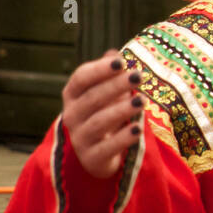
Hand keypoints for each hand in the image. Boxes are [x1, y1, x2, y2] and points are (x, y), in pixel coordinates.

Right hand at [61, 48, 143, 179]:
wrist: (97, 154)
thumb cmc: (103, 113)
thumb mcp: (106, 92)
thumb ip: (110, 74)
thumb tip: (114, 53)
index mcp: (72, 94)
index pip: (81, 78)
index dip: (100, 69)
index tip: (122, 62)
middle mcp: (72, 115)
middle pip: (92, 98)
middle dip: (115, 86)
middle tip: (138, 76)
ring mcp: (79, 138)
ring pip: (99, 122)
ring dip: (121, 110)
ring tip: (141, 100)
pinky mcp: (91, 159)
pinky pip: (106, 148)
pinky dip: (122, 138)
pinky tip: (138, 129)